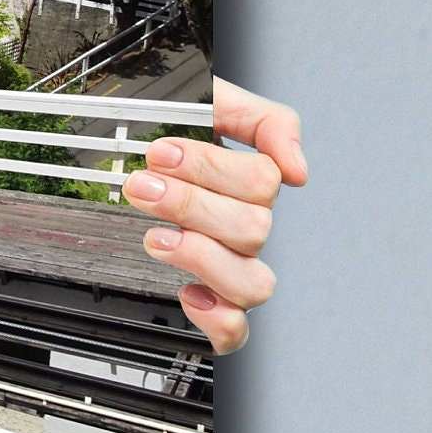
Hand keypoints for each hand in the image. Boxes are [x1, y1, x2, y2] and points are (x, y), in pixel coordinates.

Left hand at [123, 78, 306, 353]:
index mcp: (253, 184)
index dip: (210, 167)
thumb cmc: (177, 130)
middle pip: (253, 230)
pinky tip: (188, 292)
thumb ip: (263, 119)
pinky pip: (237, 331)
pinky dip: (218, 320)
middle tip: (143, 187)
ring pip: (254, 284)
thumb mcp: (214, 100)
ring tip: (157, 237)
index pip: (261, 183)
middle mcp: (249, 228)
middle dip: (190, 205)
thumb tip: (297, 168)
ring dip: (202, 259)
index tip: (161, 153)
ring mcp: (235, 267)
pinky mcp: (215, 302)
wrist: (134, 152)